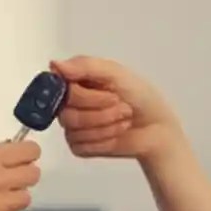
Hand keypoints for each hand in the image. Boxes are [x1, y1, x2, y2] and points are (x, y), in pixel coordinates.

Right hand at [50, 56, 183, 162]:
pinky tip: (117, 133)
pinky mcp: (79, 146)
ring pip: (73, 129)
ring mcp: (72, 126)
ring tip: (124, 118)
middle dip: (100, 109)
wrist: (157, 127)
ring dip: (105, 124)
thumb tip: (54, 64)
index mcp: (74, 81)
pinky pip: (79, 145)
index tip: (105, 91)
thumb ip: (85, 66)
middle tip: (121, 105)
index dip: (81, 94)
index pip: (58, 87)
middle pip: (66, 111)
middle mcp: (68, 103)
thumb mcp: (116, 73)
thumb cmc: (139, 95)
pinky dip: (103, 140)